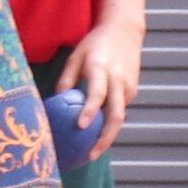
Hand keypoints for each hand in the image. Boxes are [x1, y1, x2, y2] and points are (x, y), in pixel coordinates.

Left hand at [55, 16, 144, 149]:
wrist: (125, 31)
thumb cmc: (95, 45)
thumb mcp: (75, 57)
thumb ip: (66, 80)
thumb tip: (55, 104)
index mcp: (101, 68)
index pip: (97, 93)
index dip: (90, 111)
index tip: (81, 126)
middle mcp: (118, 80)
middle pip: (116, 115)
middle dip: (105, 138)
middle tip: (91, 155)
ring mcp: (129, 87)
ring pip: (119, 117)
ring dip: (107, 136)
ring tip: (91, 152)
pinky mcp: (133, 91)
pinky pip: (120, 111)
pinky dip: (109, 124)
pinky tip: (97, 135)